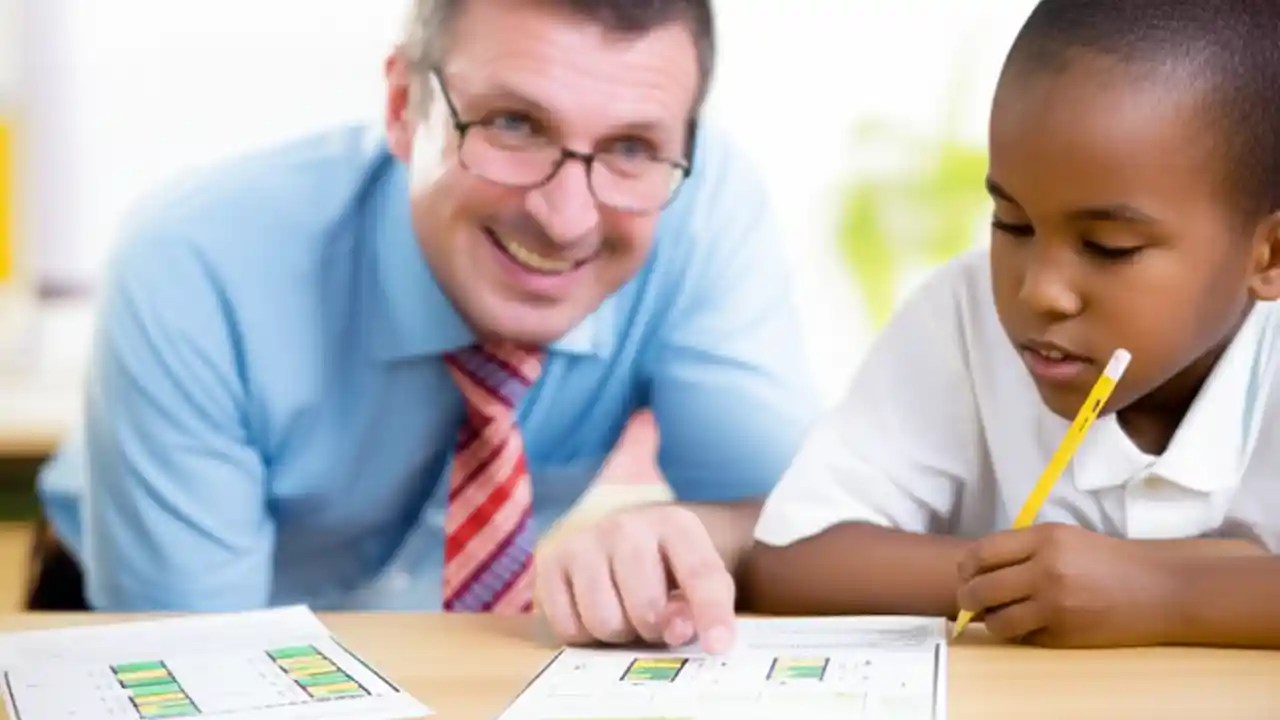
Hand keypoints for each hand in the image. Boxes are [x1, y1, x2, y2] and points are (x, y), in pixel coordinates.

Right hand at [535, 504, 736, 652]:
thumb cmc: (664, 564)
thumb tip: (677, 631)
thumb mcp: (696, 576)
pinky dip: (585, 635)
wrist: (616, 533)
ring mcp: (584, 542)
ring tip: (624, 615)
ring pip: (604, 622)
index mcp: (675, 525)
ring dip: (619, 634)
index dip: (711, 613)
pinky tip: (595, 613)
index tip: (719, 645)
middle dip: (653, 630)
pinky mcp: (550, 562)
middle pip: (646, 608)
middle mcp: (626, 526)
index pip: (699, 573)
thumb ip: (701, 603)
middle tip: (653, 622)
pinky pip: (568, 628)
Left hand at [956, 523, 1177, 647]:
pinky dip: (1019, 634)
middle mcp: (1045, 569)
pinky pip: (1023, 637)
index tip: (966, 575)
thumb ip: (1023, 549)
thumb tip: (978, 568)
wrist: (1158, 587)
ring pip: (996, 621)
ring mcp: (1054, 604)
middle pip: (980, 589)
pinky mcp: (1065, 633)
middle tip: (972, 602)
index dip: (966, 568)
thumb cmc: (1109, 560)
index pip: (981, 553)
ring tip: (1002, 616)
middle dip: (969, 598)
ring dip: (993, 621)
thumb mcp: (1064, 538)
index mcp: (1044, 538)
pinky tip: (1030, 626)